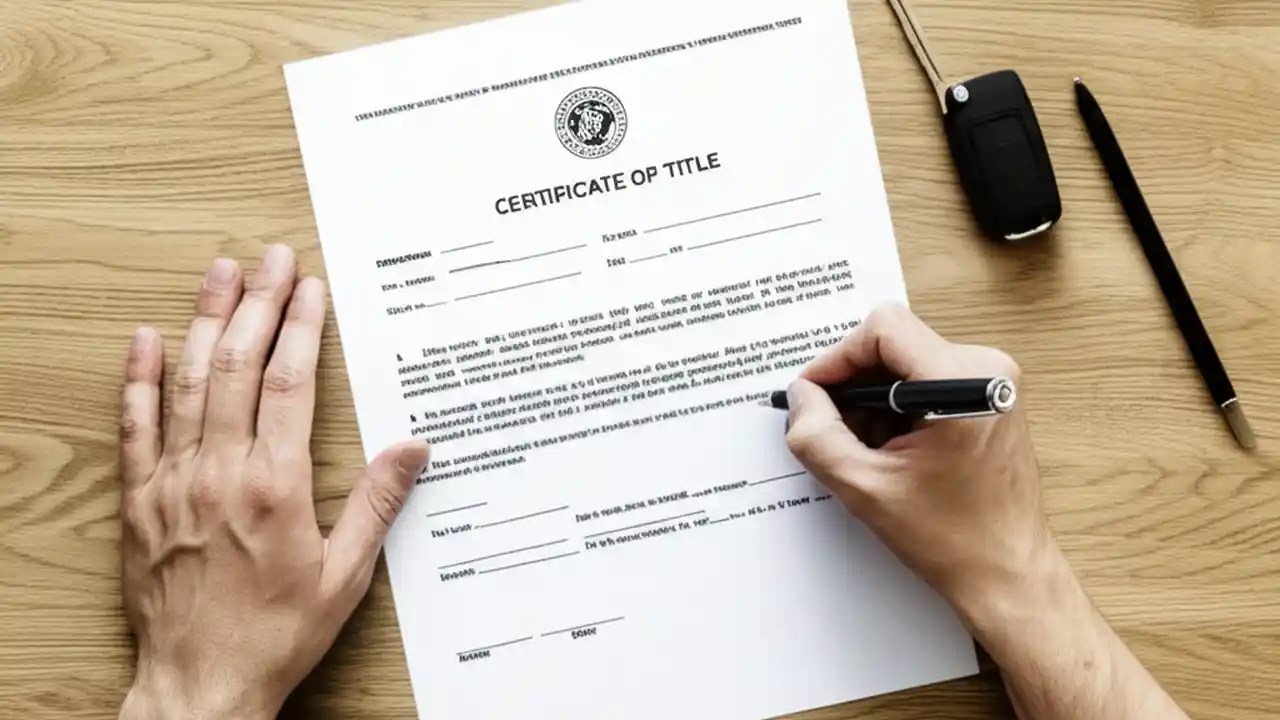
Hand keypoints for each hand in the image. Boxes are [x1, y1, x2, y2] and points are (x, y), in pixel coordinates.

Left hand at [117, 246, 429, 718]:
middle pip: (238, 367)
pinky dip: (139, 379)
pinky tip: (146, 339)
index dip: (301, 327)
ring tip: (221, 273)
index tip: (310, 287)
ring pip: (188, 382)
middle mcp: (221, 472)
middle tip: (273, 258)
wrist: (201, 684)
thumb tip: (415, 446)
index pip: (290, 383)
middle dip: (259, 304)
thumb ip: (379, 502)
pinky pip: (135, 427)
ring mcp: (174, 483)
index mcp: (276, 486)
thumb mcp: (347, 574)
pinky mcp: (140, 502)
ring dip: (206, 320)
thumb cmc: (277, 632)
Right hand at [784, 304, 1050, 624]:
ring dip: (874, 398)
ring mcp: (994, 380)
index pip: (883, 329)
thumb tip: (800, 395)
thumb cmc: (952, 538)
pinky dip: (897, 406)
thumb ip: (817, 436)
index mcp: (963, 383)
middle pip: (893, 342)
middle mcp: (987, 369)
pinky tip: (892, 448)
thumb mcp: (863, 488)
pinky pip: (926, 377)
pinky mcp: (992, 394)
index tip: (815, 393)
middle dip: (855, 384)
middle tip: (836, 430)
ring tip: (869, 448)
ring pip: (906, 361)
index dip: (838, 358)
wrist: (1006, 571)